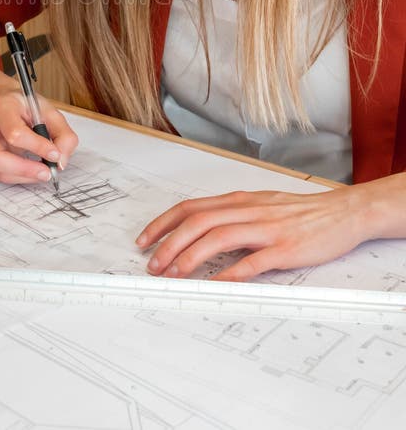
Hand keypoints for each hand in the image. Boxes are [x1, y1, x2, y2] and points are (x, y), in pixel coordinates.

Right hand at [0, 91, 77, 184]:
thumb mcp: (50, 112)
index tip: (55, 155)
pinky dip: (19, 176)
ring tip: (42, 172)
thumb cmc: (25, 107)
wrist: (3, 101)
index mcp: (2, 107)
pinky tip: (32, 169)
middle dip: (24, 169)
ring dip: (23, 176)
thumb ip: (63, 135)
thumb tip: (60, 161)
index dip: (37, 147)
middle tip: (46, 173)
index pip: (15, 132)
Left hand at [135, 183, 385, 281]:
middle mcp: (247, 211)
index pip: (190, 207)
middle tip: (153, 264)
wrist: (341, 212)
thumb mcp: (258, 205)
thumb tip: (195, 231)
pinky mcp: (284, 249)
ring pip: (220, 237)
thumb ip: (229, 215)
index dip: (163, 223)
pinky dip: (230, 273)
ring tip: (175, 273)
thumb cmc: (297, 212)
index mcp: (237, 201)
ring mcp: (266, 229)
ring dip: (192, 256)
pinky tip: (215, 285)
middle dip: (170, 243)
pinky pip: (253, 261)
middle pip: (198, 221)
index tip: (144, 240)